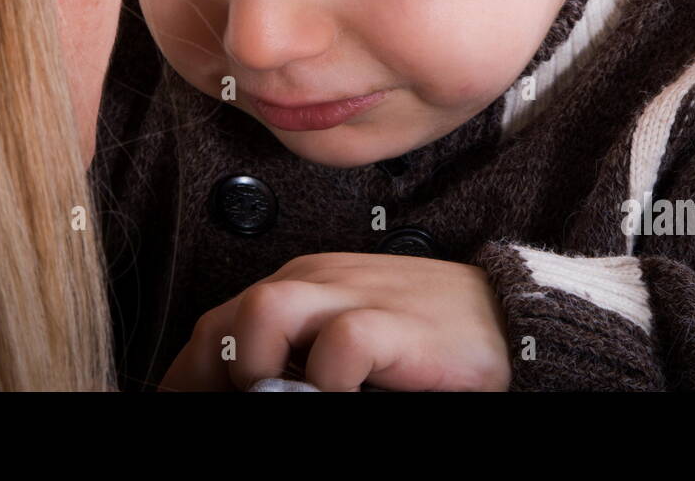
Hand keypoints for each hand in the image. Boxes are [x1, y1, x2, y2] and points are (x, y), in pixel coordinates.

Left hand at [160, 252, 511, 391]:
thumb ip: (302, 353)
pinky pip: (338, 347)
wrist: (510, 317)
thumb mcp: (350, 336)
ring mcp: (354, 297)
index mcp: (304, 284)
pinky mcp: (392, 323)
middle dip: (208, 377)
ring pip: (265, 312)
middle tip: (221, 411)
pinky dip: (327, 380)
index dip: (191, 375)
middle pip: (227, 319)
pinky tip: (340, 396)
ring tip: (283, 397)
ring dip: (259, 365)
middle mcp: (319, 282)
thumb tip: (252, 390)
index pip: (220, 323)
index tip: (184, 405)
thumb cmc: (428, 334)